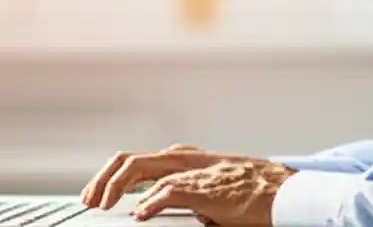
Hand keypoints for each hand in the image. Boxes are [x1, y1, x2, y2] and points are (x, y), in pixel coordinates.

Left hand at [79, 143, 295, 224]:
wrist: (283, 193)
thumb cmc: (253, 194)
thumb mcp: (209, 191)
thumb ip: (183, 194)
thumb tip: (157, 208)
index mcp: (185, 159)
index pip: (139, 160)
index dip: (112, 176)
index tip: (98, 193)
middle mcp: (185, 160)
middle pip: (131, 159)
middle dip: (103, 178)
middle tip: (90, 199)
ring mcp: (193, 171)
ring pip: (140, 167)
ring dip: (115, 187)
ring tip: (102, 205)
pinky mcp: (204, 187)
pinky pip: (167, 191)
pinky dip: (149, 202)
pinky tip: (138, 214)